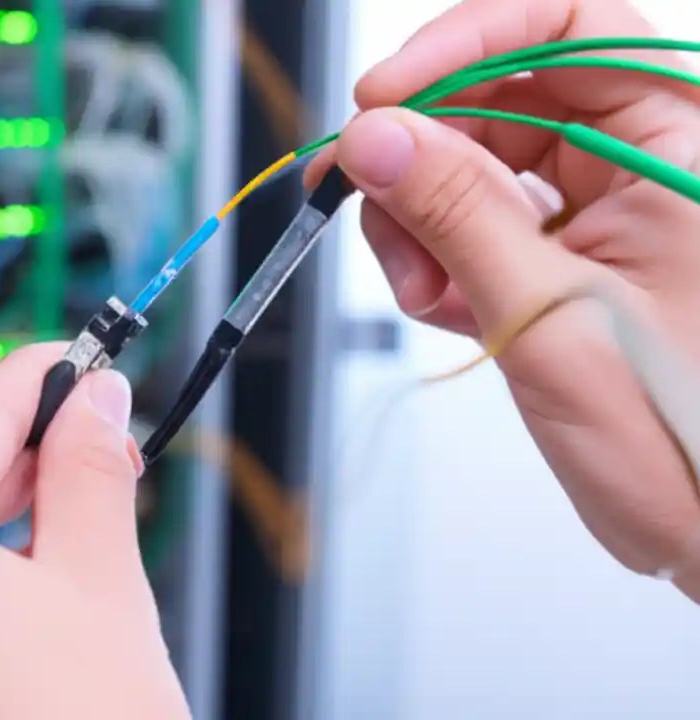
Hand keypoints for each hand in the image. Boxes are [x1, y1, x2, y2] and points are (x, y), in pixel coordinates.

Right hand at [308, 0, 699, 599]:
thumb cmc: (687, 438)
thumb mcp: (553, 316)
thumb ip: (456, 216)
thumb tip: (374, 138)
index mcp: (678, 143)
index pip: (564, 25)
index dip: (463, 43)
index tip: (385, 96)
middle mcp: (642, 159)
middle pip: (500, 94)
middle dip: (421, 148)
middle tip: (358, 192)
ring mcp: (601, 207)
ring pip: (474, 159)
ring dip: (421, 216)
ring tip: (422, 286)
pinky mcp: (566, 251)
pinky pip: (476, 219)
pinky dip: (438, 256)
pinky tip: (444, 303)